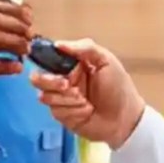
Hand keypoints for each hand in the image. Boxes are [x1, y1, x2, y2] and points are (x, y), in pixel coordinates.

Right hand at [28, 39, 144, 149]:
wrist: (125, 118)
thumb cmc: (118, 87)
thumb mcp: (106, 60)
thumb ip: (84, 48)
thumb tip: (58, 44)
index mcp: (72, 65)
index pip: (48, 59)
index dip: (46, 62)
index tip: (56, 66)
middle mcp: (63, 80)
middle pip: (38, 78)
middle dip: (51, 82)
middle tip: (67, 86)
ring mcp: (61, 99)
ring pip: (45, 96)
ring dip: (66, 99)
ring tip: (85, 101)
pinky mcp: (63, 116)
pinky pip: (56, 111)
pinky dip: (72, 111)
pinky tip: (86, 111)